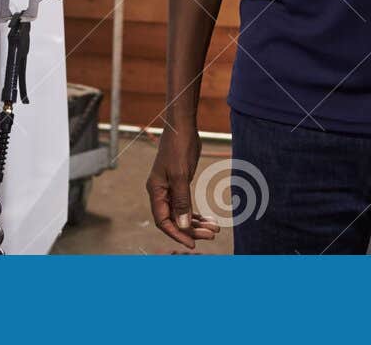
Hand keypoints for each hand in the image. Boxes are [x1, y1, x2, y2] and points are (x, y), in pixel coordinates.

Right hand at [146, 127, 219, 248]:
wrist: (182, 126)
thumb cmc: (178, 146)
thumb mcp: (180, 175)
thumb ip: (181, 201)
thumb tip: (182, 225)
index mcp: (156, 190)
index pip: (163, 221)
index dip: (176, 234)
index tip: (192, 244)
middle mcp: (161, 191)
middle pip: (174, 219)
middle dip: (191, 229)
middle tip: (210, 236)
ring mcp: (170, 188)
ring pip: (182, 213)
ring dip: (197, 223)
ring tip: (214, 229)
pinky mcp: (180, 183)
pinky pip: (186, 204)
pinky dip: (197, 213)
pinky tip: (209, 219)